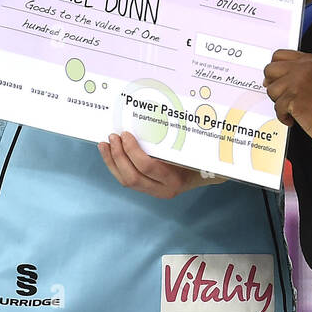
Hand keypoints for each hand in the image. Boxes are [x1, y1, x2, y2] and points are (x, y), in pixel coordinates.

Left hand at [99, 131, 225, 198]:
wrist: (206, 174)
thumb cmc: (199, 157)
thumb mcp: (190, 149)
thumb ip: (174, 142)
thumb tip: (153, 120)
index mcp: (175, 179)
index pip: (148, 166)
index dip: (133, 150)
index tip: (126, 134)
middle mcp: (163, 190)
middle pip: (132, 177)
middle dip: (118, 156)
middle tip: (113, 137)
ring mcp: (154, 192)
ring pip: (126, 181)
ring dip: (112, 161)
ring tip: (104, 144)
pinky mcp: (147, 189)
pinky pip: (127, 180)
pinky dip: (115, 166)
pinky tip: (110, 153)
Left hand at [262, 50, 311, 149]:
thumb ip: (298, 73)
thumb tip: (270, 79)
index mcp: (310, 60)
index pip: (279, 55)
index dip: (275, 69)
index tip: (276, 79)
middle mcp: (303, 68)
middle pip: (270, 69)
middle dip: (273, 85)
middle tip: (283, 96)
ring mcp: (297, 82)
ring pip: (271, 89)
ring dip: (279, 103)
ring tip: (292, 109)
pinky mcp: (293, 99)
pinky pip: (277, 107)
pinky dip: (283, 117)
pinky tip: (293, 118)